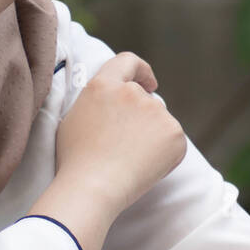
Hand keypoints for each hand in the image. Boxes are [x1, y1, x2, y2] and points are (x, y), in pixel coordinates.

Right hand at [53, 51, 187, 221]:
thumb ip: (98, 101)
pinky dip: (164, 152)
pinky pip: (172, 139)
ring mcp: (156, 111)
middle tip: (126, 144)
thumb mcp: (75, 118)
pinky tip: (145, 166)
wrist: (93, 188)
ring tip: (130, 159)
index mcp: (104, 85)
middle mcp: (132, 92)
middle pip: (145, 98)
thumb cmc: (76, 160)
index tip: (150, 82)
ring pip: (158, 120)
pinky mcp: (174, 132)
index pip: (127, 61)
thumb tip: (114, 101)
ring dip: (151, 134)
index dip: (141, 70)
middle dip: (141, 117)